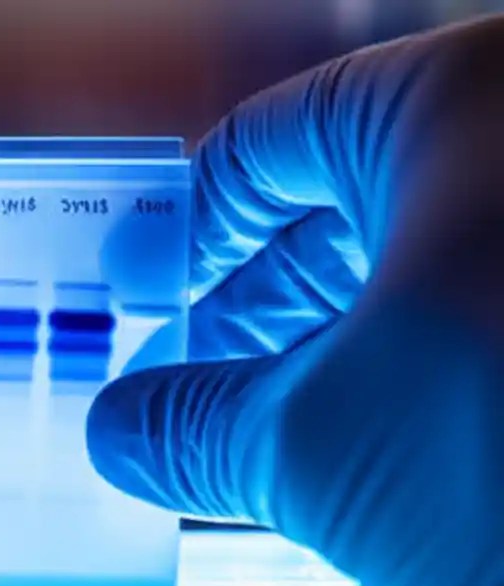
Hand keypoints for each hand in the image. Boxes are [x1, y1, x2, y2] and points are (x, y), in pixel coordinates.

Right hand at [89, 16, 503, 585]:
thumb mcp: (325, 446)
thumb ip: (197, 428)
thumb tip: (123, 433)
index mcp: (466, 109)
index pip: (265, 147)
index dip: (176, 228)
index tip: (129, 297)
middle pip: (342, 216)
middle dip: (246, 311)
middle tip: (176, 386)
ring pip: (421, 287)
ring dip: (324, 367)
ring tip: (249, 447)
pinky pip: (484, 344)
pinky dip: (411, 399)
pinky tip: (360, 471)